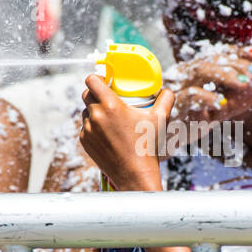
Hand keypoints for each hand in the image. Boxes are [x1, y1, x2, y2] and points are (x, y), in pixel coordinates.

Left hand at [80, 76, 173, 191]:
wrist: (134, 173)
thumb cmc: (147, 146)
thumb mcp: (160, 119)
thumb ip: (166, 99)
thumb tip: (167, 91)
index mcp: (110, 105)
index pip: (91, 81)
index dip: (96, 78)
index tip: (104, 81)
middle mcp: (95, 115)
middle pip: (86, 94)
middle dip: (95, 94)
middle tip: (108, 99)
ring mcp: (87, 129)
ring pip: (85, 112)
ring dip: (94, 111)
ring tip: (109, 118)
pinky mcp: (84, 142)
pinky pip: (85, 128)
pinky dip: (93, 128)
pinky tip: (106, 133)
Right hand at [164, 46, 251, 131]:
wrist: (158, 144)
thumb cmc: (184, 124)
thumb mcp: (214, 113)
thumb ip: (234, 103)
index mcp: (194, 72)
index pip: (216, 55)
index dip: (236, 52)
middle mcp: (184, 74)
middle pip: (212, 59)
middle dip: (237, 64)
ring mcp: (176, 86)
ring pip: (201, 70)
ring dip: (226, 75)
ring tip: (245, 84)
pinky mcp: (170, 103)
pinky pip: (188, 96)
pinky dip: (207, 97)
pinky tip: (221, 102)